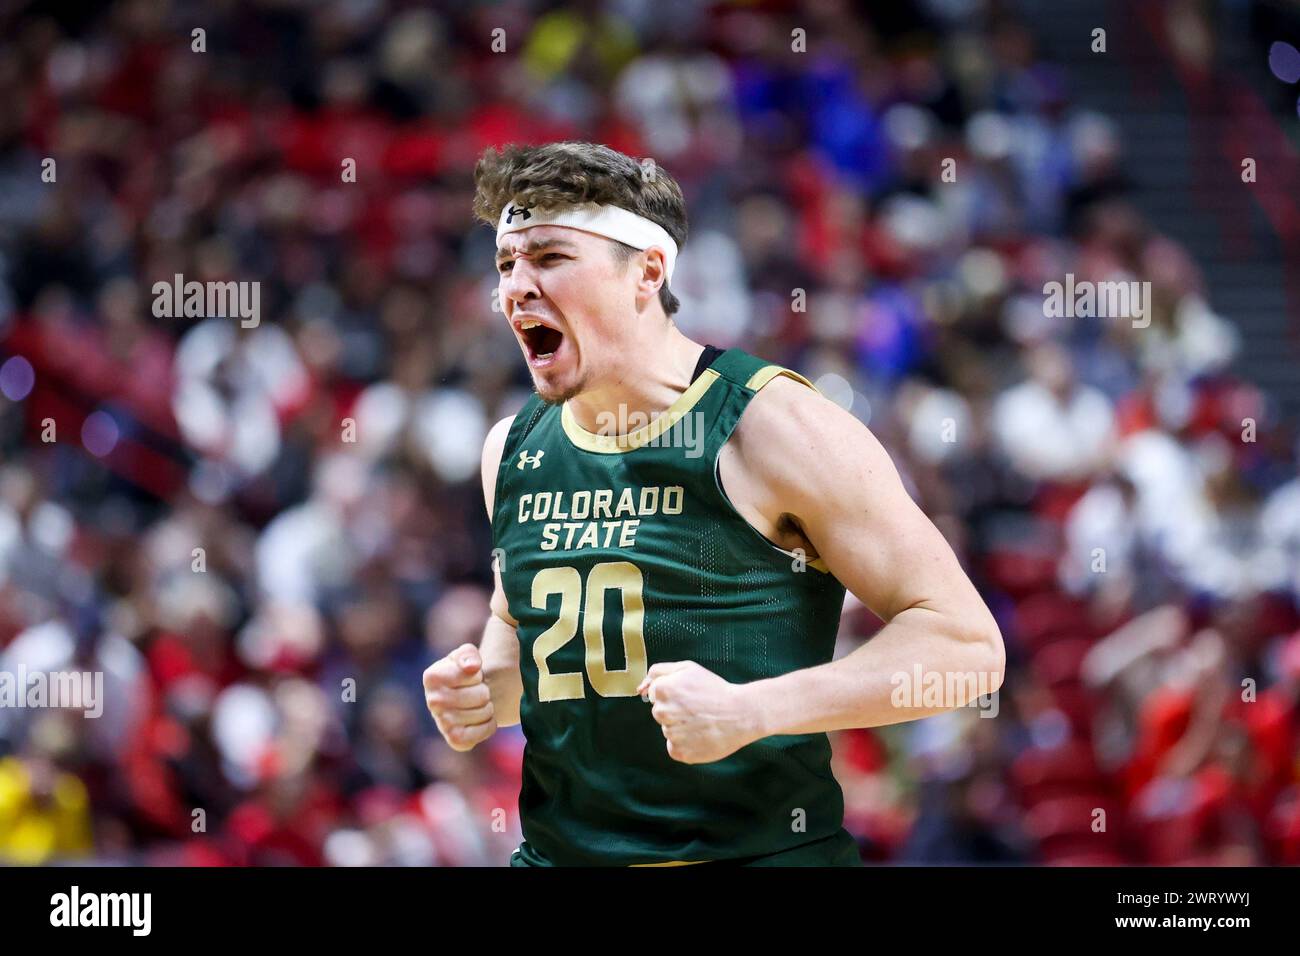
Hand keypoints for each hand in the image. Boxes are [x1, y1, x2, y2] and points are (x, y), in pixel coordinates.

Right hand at [423, 643, 496, 751]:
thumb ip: (468, 654)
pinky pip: (484, 731)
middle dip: (484, 692)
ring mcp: (442, 723)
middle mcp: (433, 701)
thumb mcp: (466, 655)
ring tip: (476, 705)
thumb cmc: (465, 673)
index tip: (470, 676)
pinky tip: (479, 719)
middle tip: (475, 692)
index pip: (472, 674)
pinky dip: (489, 725)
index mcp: (431, 677)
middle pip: (481, 695)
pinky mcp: (455, 740)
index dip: (477, 674)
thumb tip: (471, 666)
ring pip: (485, 712)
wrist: (467, 696)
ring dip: (487, 708)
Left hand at [636, 661, 763, 763]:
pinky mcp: (679, 752)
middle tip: (696, 708)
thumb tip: (639, 688)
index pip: (654, 695)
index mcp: (662, 691)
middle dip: (673, 711)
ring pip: (669, 730)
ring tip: (702, 722)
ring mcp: (670, 734)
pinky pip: (675, 747)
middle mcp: (662, 713)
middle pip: (659, 713)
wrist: (741, 714)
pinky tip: (700, 735)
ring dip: (681, 727)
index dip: (673, 694)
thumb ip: (659, 672)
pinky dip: (686, 743)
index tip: (689, 695)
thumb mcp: (687, 668)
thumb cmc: (714, 689)